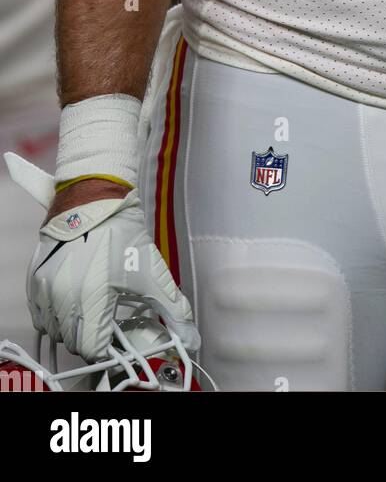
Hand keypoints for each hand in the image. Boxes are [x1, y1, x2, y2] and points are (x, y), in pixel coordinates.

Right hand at [5, 152, 198, 361]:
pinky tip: (71, 299)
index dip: (107, 345)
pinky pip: (39, 312)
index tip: (114, 336)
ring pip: (54, 328)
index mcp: (92, 297)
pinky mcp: (35, 278)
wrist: (94, 199)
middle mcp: (63, 296)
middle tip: (105, 319)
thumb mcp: (152, 272)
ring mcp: (45, 287)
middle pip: (73, 341)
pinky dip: (52, 313)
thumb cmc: (122, 233)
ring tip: (88, 308)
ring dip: (70, 326)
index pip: (92, 348)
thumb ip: (173, 307)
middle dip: (91, 335)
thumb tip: (188, 335)